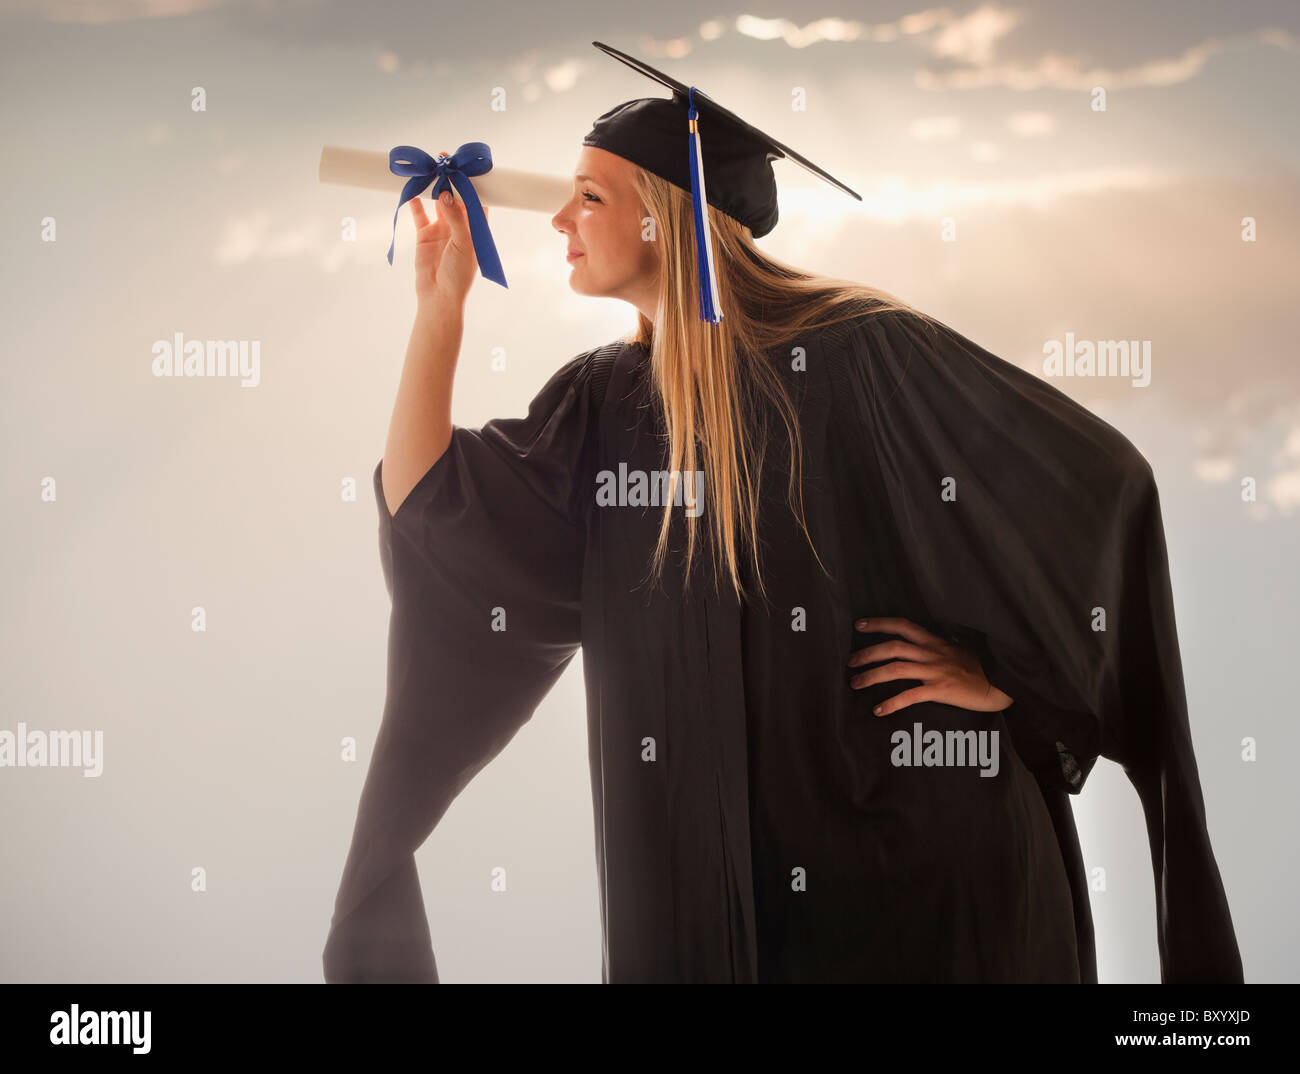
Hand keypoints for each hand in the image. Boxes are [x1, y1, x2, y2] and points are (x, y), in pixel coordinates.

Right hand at [407, 152, 484, 307]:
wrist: (439, 296)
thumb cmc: (459, 274)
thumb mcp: (463, 244)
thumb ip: (455, 218)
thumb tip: (446, 194)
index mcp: (476, 227)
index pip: (476, 199)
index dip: (471, 182)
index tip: (465, 165)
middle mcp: (460, 225)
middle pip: (456, 195)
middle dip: (450, 179)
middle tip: (442, 160)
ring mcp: (442, 228)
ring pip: (437, 201)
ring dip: (433, 186)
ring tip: (428, 169)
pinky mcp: (424, 234)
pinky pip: (419, 213)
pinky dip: (415, 201)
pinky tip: (412, 189)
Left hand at [847, 616, 1012, 716]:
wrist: (1002, 683)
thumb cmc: (981, 668)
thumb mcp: (958, 650)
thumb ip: (940, 646)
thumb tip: (927, 641)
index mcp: (935, 642)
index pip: (903, 626)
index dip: (880, 623)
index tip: (859, 625)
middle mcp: (932, 653)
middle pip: (893, 647)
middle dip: (867, 653)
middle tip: (850, 662)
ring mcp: (936, 671)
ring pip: (896, 669)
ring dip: (871, 676)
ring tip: (855, 683)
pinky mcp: (941, 690)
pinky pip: (910, 695)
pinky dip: (891, 703)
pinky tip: (878, 709)